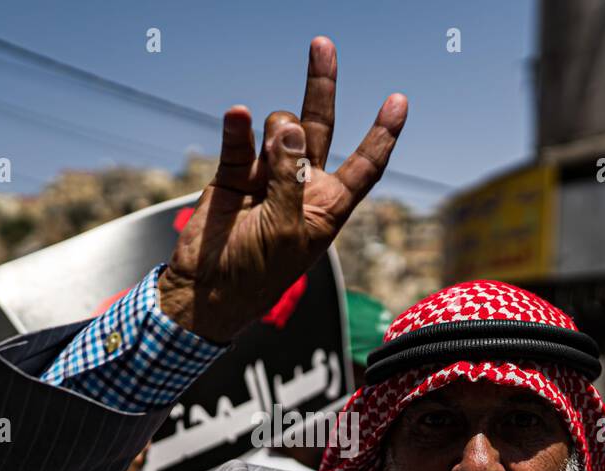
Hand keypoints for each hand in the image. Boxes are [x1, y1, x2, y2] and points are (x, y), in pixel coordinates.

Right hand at [157, 36, 406, 342]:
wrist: (205, 291)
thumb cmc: (256, 274)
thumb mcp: (286, 231)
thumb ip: (290, 177)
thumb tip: (287, 126)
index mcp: (328, 206)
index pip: (364, 164)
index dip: (382, 133)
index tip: (398, 100)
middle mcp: (301, 185)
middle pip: (319, 126)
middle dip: (321, 85)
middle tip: (322, 46)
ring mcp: (267, 176)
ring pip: (279, 128)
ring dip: (274, 134)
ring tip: (259, 171)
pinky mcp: (233, 173)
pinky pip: (239, 139)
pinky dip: (239, 127)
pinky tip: (238, 115)